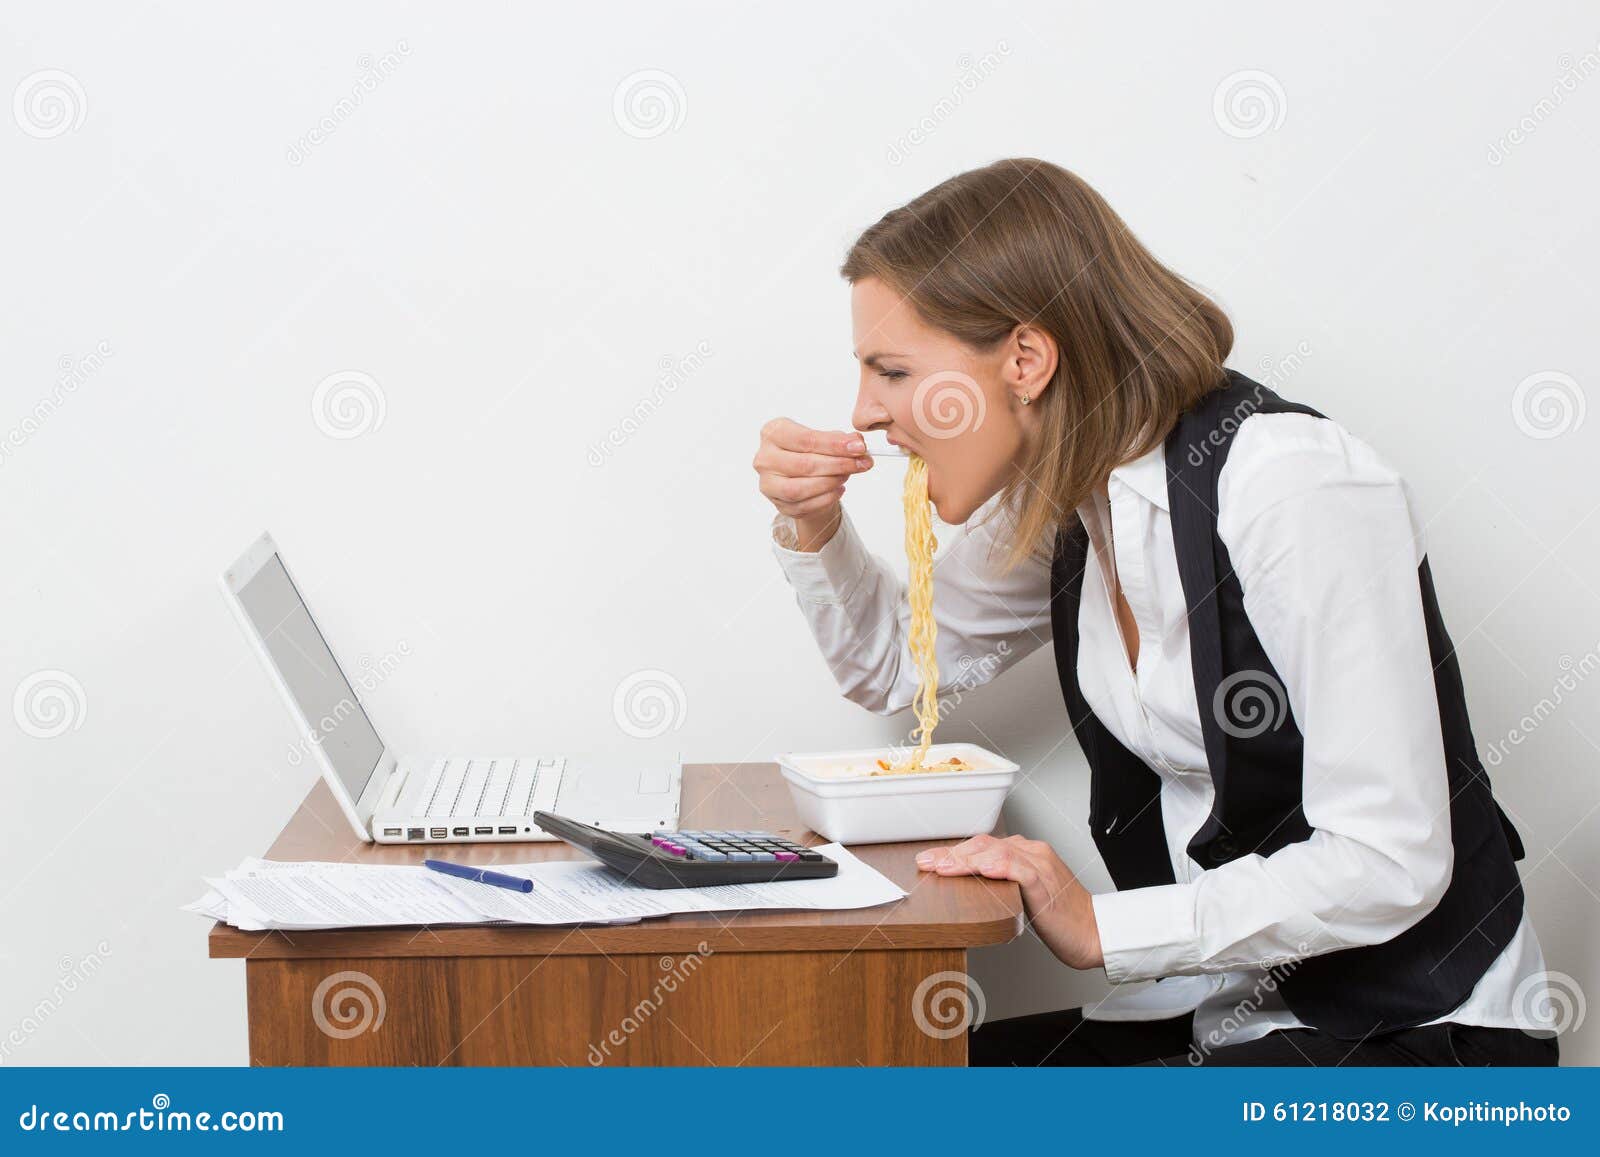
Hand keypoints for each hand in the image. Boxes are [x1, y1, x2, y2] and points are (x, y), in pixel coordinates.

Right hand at [753, 417, 873, 551]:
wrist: (800, 475)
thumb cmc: (809, 451)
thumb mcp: (822, 438)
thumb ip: (839, 439)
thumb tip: (857, 444)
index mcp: (773, 432)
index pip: (805, 439)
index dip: (834, 445)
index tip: (859, 447)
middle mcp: (765, 458)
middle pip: (804, 464)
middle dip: (838, 464)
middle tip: (861, 463)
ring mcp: (768, 483)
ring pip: (801, 488)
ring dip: (831, 482)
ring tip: (847, 475)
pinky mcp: (777, 504)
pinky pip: (803, 506)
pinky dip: (826, 498)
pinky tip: (838, 489)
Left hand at [916, 834, 1103, 969]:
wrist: (1094, 934)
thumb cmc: (1062, 920)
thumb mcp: (1026, 897)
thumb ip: (1004, 884)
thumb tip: (971, 886)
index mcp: (1028, 853)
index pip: (983, 844)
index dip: (954, 851)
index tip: (930, 860)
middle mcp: (1033, 852)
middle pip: (983, 844)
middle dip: (950, 853)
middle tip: (925, 862)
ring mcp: (1039, 864)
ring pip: (994, 852)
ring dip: (962, 859)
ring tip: (940, 868)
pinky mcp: (1044, 881)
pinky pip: (1014, 868)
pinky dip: (992, 867)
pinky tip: (975, 870)